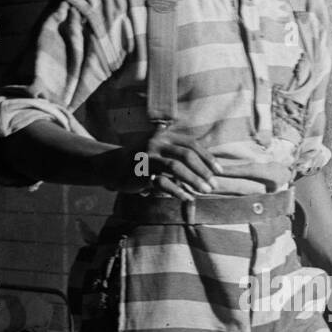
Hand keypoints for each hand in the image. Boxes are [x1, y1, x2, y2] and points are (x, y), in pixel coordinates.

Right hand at [103, 125, 219, 198]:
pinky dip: (177, 191)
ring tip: (204, 192)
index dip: (208, 158)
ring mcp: (148, 156)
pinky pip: (163, 182)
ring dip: (194, 180)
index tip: (219, 172)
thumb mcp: (161, 150)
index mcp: (165, 134)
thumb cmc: (144, 160)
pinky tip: (187, 197)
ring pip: (175, 167)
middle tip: (214, 185)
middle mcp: (156, 142)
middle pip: (186, 155)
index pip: (192, 144)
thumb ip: (180, 154)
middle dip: (203, 171)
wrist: (113, 166)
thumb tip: (209, 170)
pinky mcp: (141, 172)